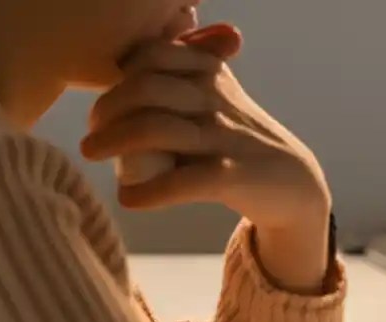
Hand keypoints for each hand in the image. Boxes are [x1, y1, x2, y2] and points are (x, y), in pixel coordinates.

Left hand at [81, 25, 331, 292]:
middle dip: (107, 108)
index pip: (151, 56)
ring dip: (113, 142)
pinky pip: (182, 182)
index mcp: (210, 73)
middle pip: (145, 88)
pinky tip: (127, 200)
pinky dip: (148, 192)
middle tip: (92, 132)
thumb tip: (125, 60)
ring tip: (91, 154)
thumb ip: (180, 72)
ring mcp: (224, 138)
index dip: (119, 77)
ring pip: (155, 129)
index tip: (106, 102)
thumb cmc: (239, 139)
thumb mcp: (217, 95)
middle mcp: (216, 100)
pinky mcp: (232, 177)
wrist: (295, 184)